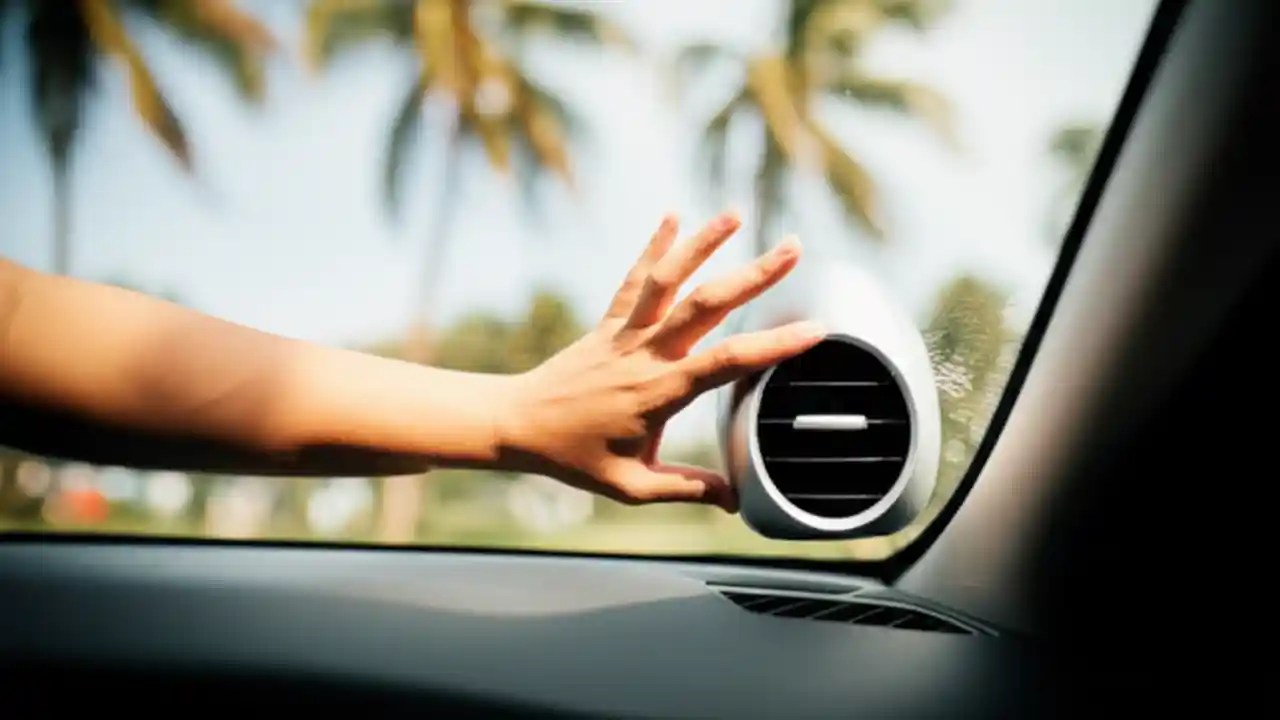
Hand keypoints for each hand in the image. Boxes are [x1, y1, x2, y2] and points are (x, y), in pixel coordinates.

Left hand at [497, 211, 824, 511]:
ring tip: (736, 213)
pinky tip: (674, 216)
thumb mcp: (632, 488)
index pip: (726, 362)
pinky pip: (635, 280)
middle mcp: (645, 354)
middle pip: (707, 305)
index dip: (773, 346)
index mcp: (659, 392)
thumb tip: (735, 501)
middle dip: (755, 274)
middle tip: (794, 248)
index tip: (813, 330)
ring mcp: (625, 333)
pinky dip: (655, 247)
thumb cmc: (573, 458)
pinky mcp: (609, 324)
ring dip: (703, 243)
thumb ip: (687, 489)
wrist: (516, 424)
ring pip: (669, 279)